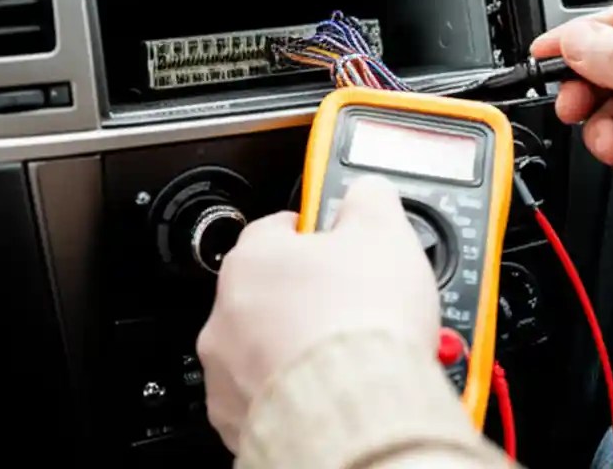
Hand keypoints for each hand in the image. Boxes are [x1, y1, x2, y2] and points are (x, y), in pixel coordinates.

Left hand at [196, 175, 440, 450]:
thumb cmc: (363, 326)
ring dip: (296, 346)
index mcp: (253, 260)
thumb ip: (370, 199)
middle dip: (308, 297)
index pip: (277, 228)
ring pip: (263, 347)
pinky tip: (330, 387)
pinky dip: (293, 391)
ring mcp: (228, 372)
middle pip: (270, 292)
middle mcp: (226, 316)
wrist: (360, 410)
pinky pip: (266, 396)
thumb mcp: (385, 232)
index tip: (341, 244)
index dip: (317, 234)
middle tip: (354, 305)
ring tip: (346, 353)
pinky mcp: (240, 419)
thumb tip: (368, 192)